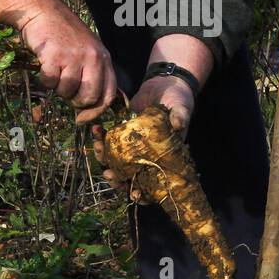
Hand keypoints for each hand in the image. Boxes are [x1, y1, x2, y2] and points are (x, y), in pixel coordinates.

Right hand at [18, 1, 116, 124]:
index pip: (109, 94)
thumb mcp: (87, 50)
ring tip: (56, 68)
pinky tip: (45, 63)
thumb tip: (88, 107)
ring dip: (58, 86)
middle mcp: (93, 57)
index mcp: (103, 58)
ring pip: (68, 92)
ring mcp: (75, 57)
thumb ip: (93, 73)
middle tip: (65, 89)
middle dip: (75, 100)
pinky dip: (45, 78)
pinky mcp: (56, 57)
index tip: (83, 119)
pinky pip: (50, 82)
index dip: (97, 111)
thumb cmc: (63, 34)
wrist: (42, 11)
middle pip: (89, 97)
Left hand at [90, 77, 192, 200]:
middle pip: (130, 176)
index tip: (133, 195)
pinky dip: (101, 138)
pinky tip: (96, 130)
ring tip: (97, 147)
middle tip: (109, 174)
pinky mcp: (123, 132)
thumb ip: (180, 116)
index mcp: (164, 156)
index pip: (155, 182)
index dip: (145, 194)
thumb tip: (179, 124)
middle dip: (117, 179)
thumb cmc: (179, 100)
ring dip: (104, 158)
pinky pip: (109, 140)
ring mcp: (133, 144)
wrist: (165, 84)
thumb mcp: (182, 107)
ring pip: (115, 160)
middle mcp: (147, 154)